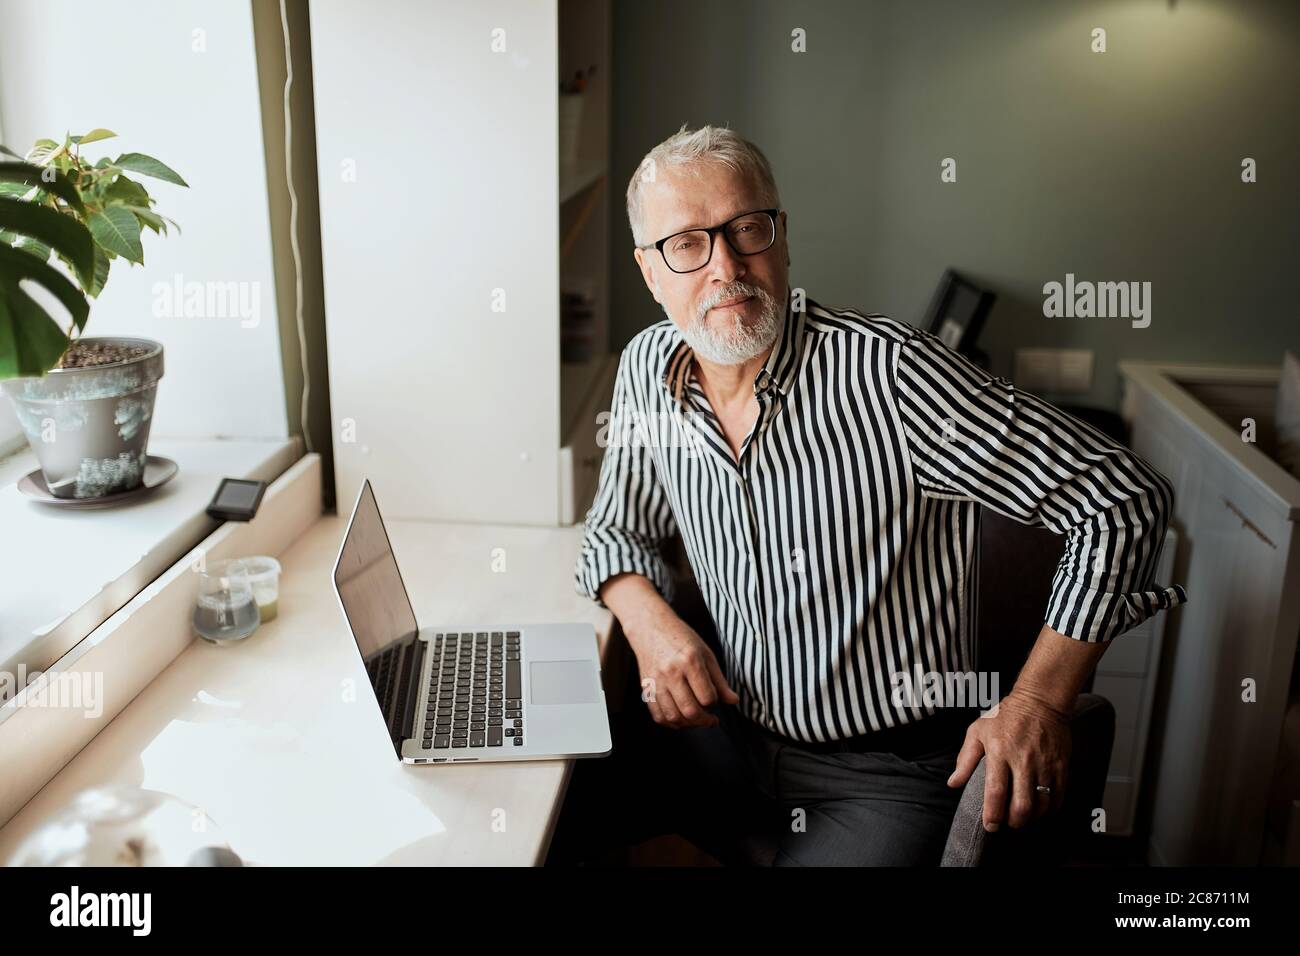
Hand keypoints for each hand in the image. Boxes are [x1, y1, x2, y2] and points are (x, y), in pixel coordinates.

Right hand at [624, 612, 738, 729]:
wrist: (650, 628)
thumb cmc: (681, 638)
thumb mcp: (706, 653)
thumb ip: (719, 680)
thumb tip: (733, 701)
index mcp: (690, 661)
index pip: (707, 696)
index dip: (715, 702)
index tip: (715, 699)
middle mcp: (671, 673)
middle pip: (690, 711)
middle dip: (704, 720)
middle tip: (711, 719)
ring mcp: (656, 682)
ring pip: (673, 717)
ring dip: (688, 724)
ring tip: (696, 719)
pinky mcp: (645, 688)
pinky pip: (657, 715)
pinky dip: (671, 723)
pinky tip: (680, 718)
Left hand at [947, 690, 1071, 830]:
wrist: (1040, 701)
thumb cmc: (1005, 717)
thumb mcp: (978, 732)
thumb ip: (965, 760)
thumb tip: (953, 784)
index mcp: (999, 752)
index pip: (996, 792)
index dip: (993, 814)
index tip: (990, 826)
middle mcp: (1023, 761)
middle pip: (1022, 805)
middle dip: (1013, 822)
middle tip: (1007, 823)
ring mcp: (1045, 764)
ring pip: (1042, 805)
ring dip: (1031, 818)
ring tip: (1022, 817)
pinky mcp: (1061, 766)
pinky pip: (1058, 797)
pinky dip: (1049, 809)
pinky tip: (1040, 808)